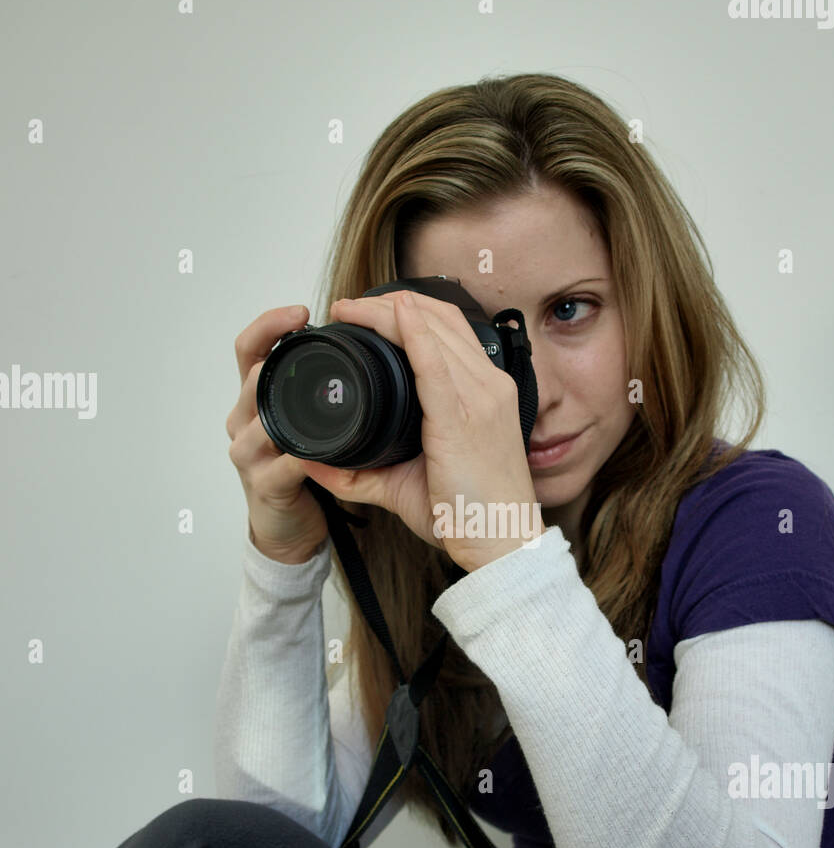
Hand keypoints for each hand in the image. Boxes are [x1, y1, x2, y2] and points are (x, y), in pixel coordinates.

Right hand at [226, 304, 330, 562]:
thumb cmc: (301, 470)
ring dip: (279, 397)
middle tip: (304, 329)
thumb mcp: (305, 421)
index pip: (251, 349)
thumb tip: (358, 345)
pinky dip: (302, 457)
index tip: (301, 310)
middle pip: (248, 373)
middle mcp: (246, 421)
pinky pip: (283, 467)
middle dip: (272, 347)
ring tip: (305, 381)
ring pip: (258, 418)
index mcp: (259, 399)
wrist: (288, 529)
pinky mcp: (266, 487)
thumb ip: (317, 388)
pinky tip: (320, 449)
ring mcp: (250, 454)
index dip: (270, 325)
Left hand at [297, 288, 543, 572]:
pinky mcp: (463, 417)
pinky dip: (413, 332)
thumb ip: (364, 472)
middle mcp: (488, 387)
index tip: (370, 313)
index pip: (452, 331)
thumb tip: (318, 463)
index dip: (412, 312)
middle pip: (442, 319)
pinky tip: (393, 314)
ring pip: (435, 330)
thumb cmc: (469, 515)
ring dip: (389, 311)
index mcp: (485, 395)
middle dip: (391, 303)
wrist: (501, 544)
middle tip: (347, 307)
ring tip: (350, 310)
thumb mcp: (410, 484)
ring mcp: (481, 398)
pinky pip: (436, 362)